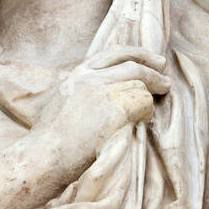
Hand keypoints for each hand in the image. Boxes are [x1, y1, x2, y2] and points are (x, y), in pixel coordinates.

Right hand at [36, 47, 170, 164]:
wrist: (43, 156)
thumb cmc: (50, 139)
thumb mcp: (62, 101)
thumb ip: (82, 90)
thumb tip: (105, 89)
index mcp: (78, 74)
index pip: (115, 53)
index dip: (138, 54)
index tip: (153, 60)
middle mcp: (91, 78)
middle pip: (133, 66)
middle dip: (153, 72)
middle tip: (166, 82)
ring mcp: (103, 92)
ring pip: (140, 86)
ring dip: (148, 99)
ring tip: (147, 113)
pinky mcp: (115, 109)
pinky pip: (143, 104)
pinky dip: (146, 113)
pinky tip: (139, 123)